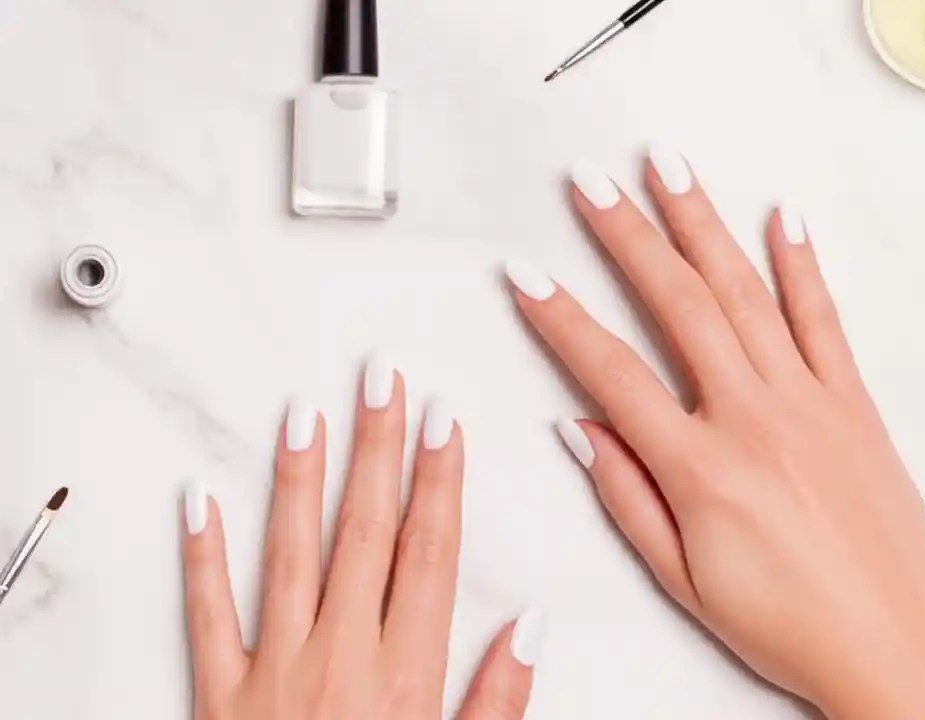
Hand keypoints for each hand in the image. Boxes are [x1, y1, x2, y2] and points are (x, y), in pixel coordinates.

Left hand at [180, 364, 541, 719]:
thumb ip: (498, 702)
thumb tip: (529, 625)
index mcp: (405, 679)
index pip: (429, 555)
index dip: (439, 481)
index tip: (444, 423)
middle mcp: (339, 661)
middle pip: (364, 534)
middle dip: (377, 450)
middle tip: (381, 382)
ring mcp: (274, 673)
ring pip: (290, 556)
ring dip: (300, 478)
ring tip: (304, 412)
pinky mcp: (221, 698)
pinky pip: (207, 615)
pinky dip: (204, 554)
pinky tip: (201, 498)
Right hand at [507, 149, 924, 718]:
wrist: (891, 642)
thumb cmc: (789, 624)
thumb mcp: (684, 580)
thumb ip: (629, 498)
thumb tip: (583, 430)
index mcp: (702, 469)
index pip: (613, 373)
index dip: (562, 320)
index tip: (527, 277)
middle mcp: (755, 419)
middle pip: (679, 306)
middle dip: (628, 236)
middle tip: (592, 184)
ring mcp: (810, 403)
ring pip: (747, 294)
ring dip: (704, 225)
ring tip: (670, 170)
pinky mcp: (855, 404)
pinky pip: (825, 321)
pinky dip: (802, 266)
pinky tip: (781, 219)